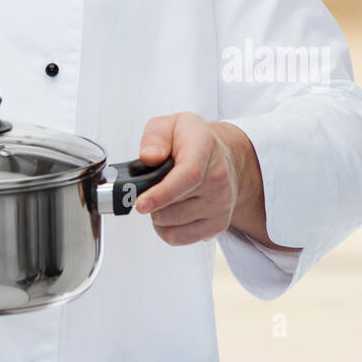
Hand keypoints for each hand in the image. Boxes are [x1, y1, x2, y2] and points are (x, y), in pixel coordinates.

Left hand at [131, 113, 238, 245]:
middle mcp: (218, 178)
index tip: (140, 204)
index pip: (188, 176)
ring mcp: (221, 205)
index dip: (162, 193)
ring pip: (171, 225)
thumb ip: (155, 136)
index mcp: (204, 148)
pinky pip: (178, 238)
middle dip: (151, 201)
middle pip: (173, 207)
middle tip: (150, 187)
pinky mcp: (218, 225)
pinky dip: (166, 229)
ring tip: (162, 197)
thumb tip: (148, 157)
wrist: (220, 157)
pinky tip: (169, 211)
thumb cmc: (190, 141)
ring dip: (157, 214)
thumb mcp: (169, 124)